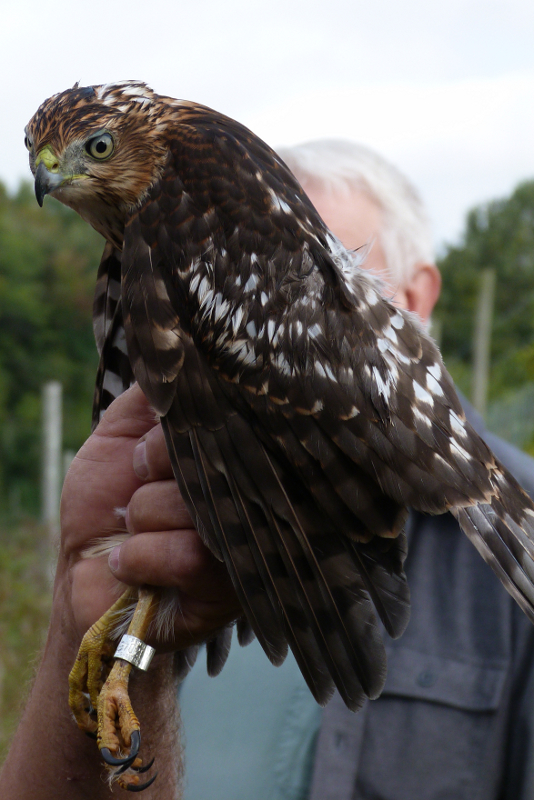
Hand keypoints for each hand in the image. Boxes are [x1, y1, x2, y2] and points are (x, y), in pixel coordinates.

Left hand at [61, 383, 240, 648]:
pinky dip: (141, 555)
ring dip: (142, 518)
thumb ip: (152, 395)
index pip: (227, 419)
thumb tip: (179, 351)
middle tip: (135, 485)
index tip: (143, 453)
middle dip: (152, 466)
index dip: (175, 431)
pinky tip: (129, 564)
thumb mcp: (119, 434)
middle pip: (212, 454)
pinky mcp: (228, 588)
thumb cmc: (104, 504)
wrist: (85, 575)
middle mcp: (243, 492)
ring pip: (194, 504)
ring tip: (134, 532)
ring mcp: (241, 540)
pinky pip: (189, 553)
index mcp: (224, 455)